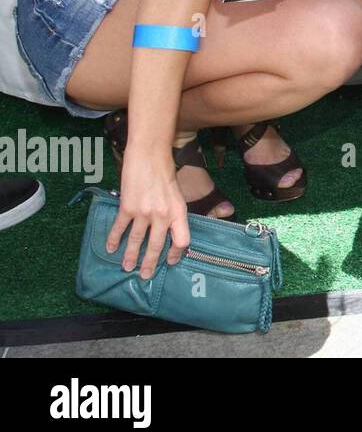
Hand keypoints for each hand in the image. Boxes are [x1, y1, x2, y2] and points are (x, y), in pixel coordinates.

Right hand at [108, 148, 189, 279]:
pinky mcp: (127, 208)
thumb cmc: (165, 172)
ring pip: (136, 241)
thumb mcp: (177, 195)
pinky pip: (120, 229)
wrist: (149, 155)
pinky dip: (114, 240)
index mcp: (179, 212)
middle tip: (145, 276)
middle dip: (150, 263)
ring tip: (127, 267)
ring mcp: (144, 212)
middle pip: (156, 246)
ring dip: (130, 256)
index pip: (182, 241)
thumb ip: (174, 213)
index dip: (177, 254)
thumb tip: (169, 232)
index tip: (170, 262)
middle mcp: (163, 215)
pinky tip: (110, 249)